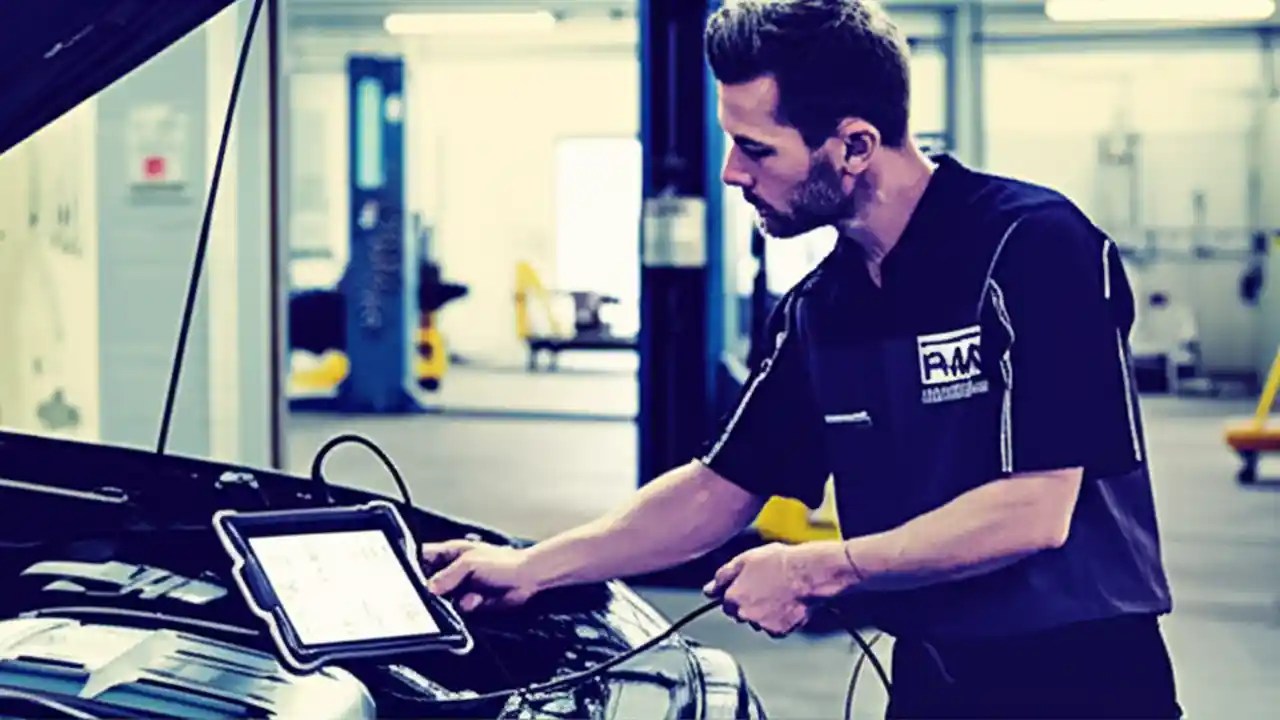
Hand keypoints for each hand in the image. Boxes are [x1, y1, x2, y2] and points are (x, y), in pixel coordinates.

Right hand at [420, 539, 539, 612]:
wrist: (527, 579)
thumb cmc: (501, 563)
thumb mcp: (470, 564)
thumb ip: (447, 575)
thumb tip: (429, 588)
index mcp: (449, 553)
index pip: (422, 557)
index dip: (411, 566)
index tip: (404, 578)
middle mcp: (451, 571)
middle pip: (428, 582)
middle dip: (430, 591)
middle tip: (436, 594)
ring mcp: (459, 587)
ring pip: (441, 599)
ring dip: (451, 601)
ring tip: (470, 595)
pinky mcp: (469, 603)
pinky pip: (457, 609)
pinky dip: (467, 606)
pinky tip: (478, 600)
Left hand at [702, 543, 817, 637]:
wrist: (809, 574)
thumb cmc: (779, 562)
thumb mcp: (745, 560)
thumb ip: (722, 577)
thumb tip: (708, 590)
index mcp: (733, 597)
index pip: (726, 604)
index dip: (737, 593)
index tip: (749, 586)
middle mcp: (745, 615)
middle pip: (741, 614)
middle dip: (748, 605)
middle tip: (766, 588)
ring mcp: (762, 624)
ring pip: (757, 622)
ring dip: (763, 613)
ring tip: (779, 594)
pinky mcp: (780, 631)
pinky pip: (775, 628)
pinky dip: (779, 620)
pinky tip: (787, 604)